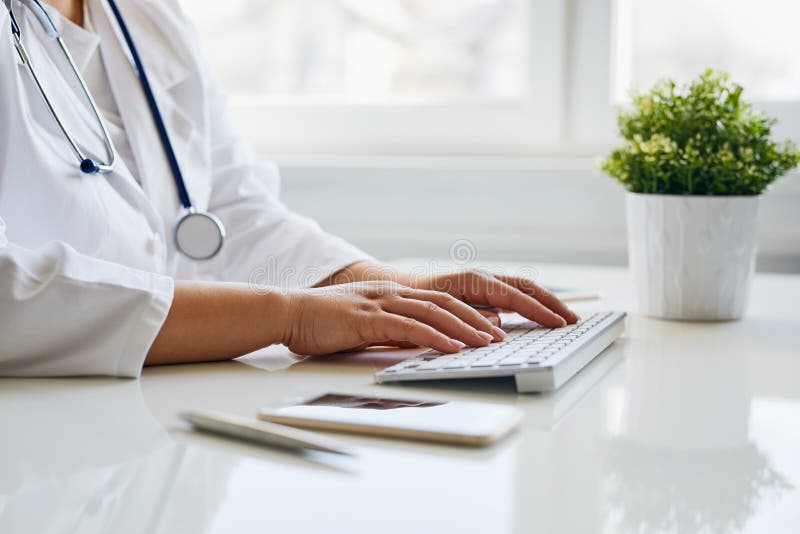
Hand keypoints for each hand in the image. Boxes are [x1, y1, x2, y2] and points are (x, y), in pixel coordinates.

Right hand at [281, 281, 506, 355]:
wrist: (287, 312)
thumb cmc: (321, 323)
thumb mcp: (363, 324)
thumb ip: (389, 330)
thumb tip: (414, 344)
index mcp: (391, 294)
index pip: (438, 301)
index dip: (466, 313)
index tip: (488, 327)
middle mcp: (391, 294)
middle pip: (444, 303)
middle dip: (476, 319)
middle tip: (499, 335)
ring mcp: (380, 304)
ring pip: (433, 312)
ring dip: (464, 328)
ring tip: (487, 342)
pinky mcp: (368, 319)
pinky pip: (409, 327)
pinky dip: (435, 337)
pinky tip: (452, 347)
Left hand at [411, 270, 578, 327]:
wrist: (399, 292)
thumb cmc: (417, 304)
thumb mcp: (442, 313)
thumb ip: (472, 318)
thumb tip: (497, 325)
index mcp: (474, 281)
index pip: (516, 296)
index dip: (540, 311)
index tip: (560, 323)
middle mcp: (482, 278)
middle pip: (526, 287)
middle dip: (551, 303)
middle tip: (574, 321)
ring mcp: (484, 284)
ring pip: (522, 290)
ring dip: (544, 303)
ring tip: (565, 319)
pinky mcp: (482, 291)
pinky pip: (512, 296)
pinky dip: (530, 305)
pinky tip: (541, 318)